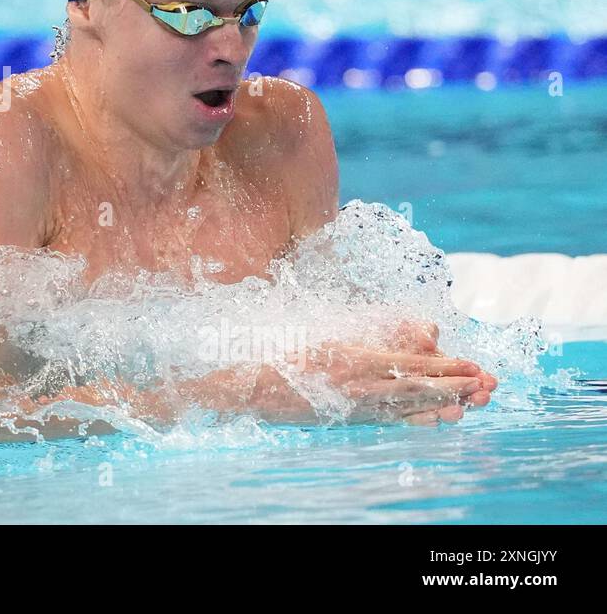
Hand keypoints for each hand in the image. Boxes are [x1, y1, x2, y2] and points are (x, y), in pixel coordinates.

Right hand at [261, 336, 497, 425]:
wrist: (268, 390)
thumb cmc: (300, 359)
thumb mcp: (338, 340)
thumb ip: (380, 340)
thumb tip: (425, 334)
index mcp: (361, 359)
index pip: (414, 365)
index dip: (448, 367)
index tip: (475, 366)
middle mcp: (366, 385)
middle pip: (421, 388)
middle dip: (457, 386)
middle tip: (487, 385)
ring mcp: (363, 406)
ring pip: (414, 406)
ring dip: (447, 404)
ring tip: (474, 402)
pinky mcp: (358, 418)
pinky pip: (397, 419)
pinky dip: (422, 418)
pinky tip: (441, 418)